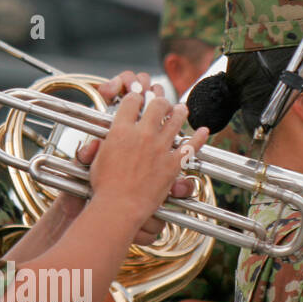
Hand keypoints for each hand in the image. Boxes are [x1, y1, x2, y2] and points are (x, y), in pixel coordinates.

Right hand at [88, 87, 208, 226]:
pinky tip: (204, 130)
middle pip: (157, 105)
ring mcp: (160, 147)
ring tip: (181, 109)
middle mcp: (142, 134)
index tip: (140, 97)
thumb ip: (105, 144)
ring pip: (176, 120)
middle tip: (162, 102)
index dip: (137, 96)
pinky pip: (191, 145)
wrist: (119, 206)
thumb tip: (104, 138)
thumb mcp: (98, 159)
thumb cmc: (105, 187)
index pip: (132, 101)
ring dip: (179, 112)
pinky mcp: (173, 162)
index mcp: (120, 131)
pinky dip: (200, 137)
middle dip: (160, 101)